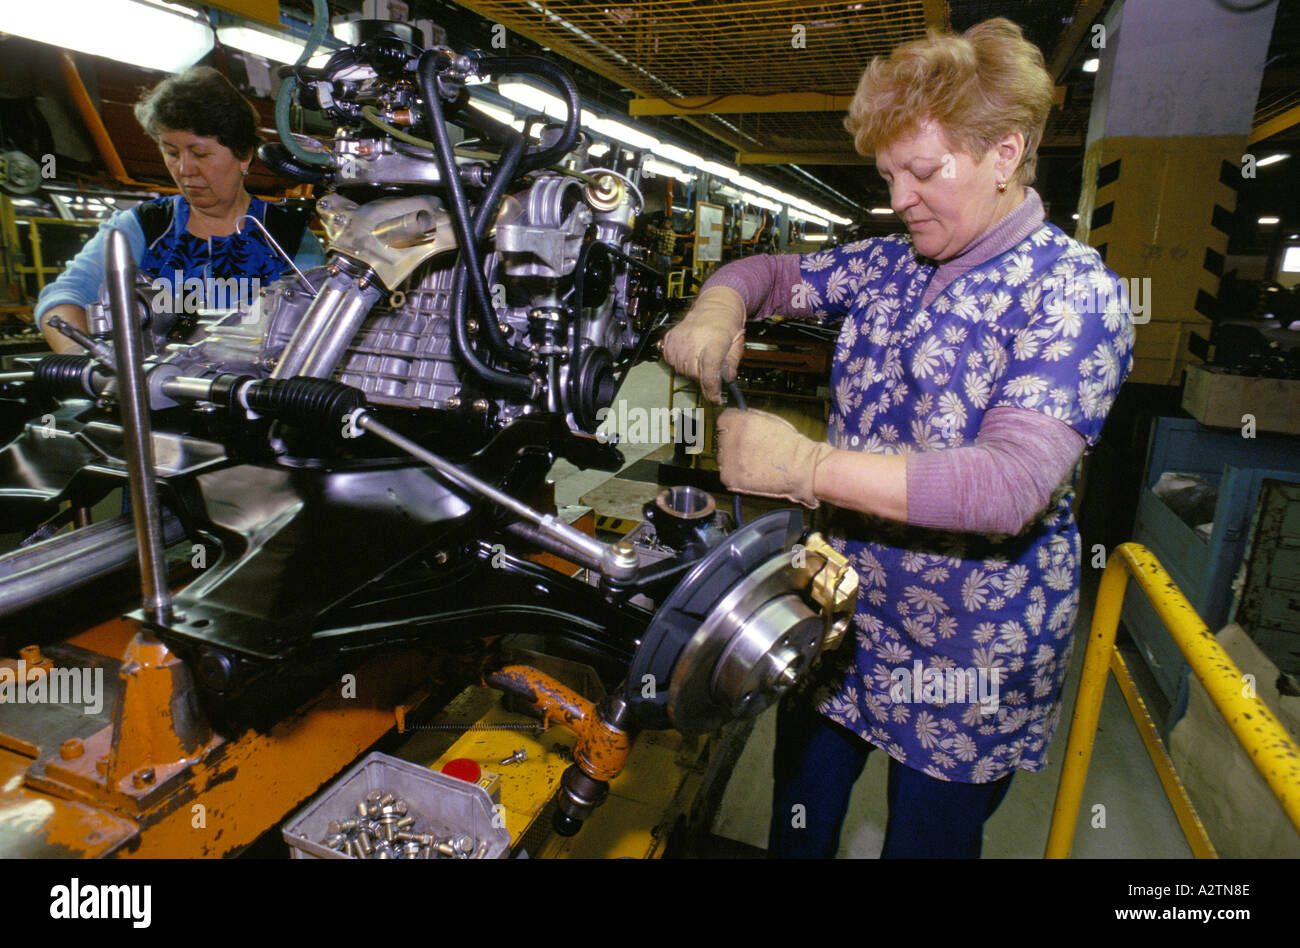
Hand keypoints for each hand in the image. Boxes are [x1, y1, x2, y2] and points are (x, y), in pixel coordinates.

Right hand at [661, 285, 745, 403]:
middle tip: (710, 361)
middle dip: (703, 375)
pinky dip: (679, 360)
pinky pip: (670, 361)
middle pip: (695, 374)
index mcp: (715, 343)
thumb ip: (731, 367)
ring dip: (691, 368)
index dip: (711, 388)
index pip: (709, 372)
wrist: (714, 307)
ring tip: (699, 352)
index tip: (715, 398)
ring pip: (682, 370)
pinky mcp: (669, 339)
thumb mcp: (737, 346)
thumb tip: (724, 383)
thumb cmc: (727, 326)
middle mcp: (694, 341)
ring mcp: (679, 340)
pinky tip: (688, 350)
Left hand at [716, 408, 834, 508]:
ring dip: (733, 460)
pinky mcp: (729, 477)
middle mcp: (730, 438)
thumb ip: (749, 417)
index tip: (739, 432)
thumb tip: (737, 417)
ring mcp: (728, 459)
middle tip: (751, 450)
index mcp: (739, 421)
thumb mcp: (769, 420)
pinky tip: (751, 473)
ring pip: (723, 457)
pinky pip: (726, 474)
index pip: (723, 420)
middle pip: (722, 439)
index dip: (733, 426)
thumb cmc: (790, 444)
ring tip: (754, 463)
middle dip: (733, 444)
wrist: (801, 468)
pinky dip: (735, 475)